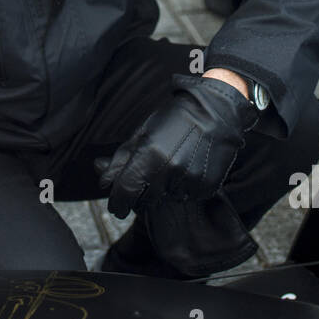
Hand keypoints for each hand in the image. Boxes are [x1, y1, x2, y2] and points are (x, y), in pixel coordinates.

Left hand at [99, 74, 257, 217]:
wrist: (216, 111)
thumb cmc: (176, 118)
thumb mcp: (143, 133)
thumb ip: (121, 160)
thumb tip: (103, 180)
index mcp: (149, 155)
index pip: (125, 192)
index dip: (117, 203)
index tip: (117, 207)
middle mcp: (169, 171)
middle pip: (144, 200)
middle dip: (140, 194)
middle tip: (147, 177)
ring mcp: (189, 180)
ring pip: (166, 199)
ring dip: (162, 190)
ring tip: (171, 165)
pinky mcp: (205, 186)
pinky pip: (186, 196)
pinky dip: (182, 188)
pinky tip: (186, 168)